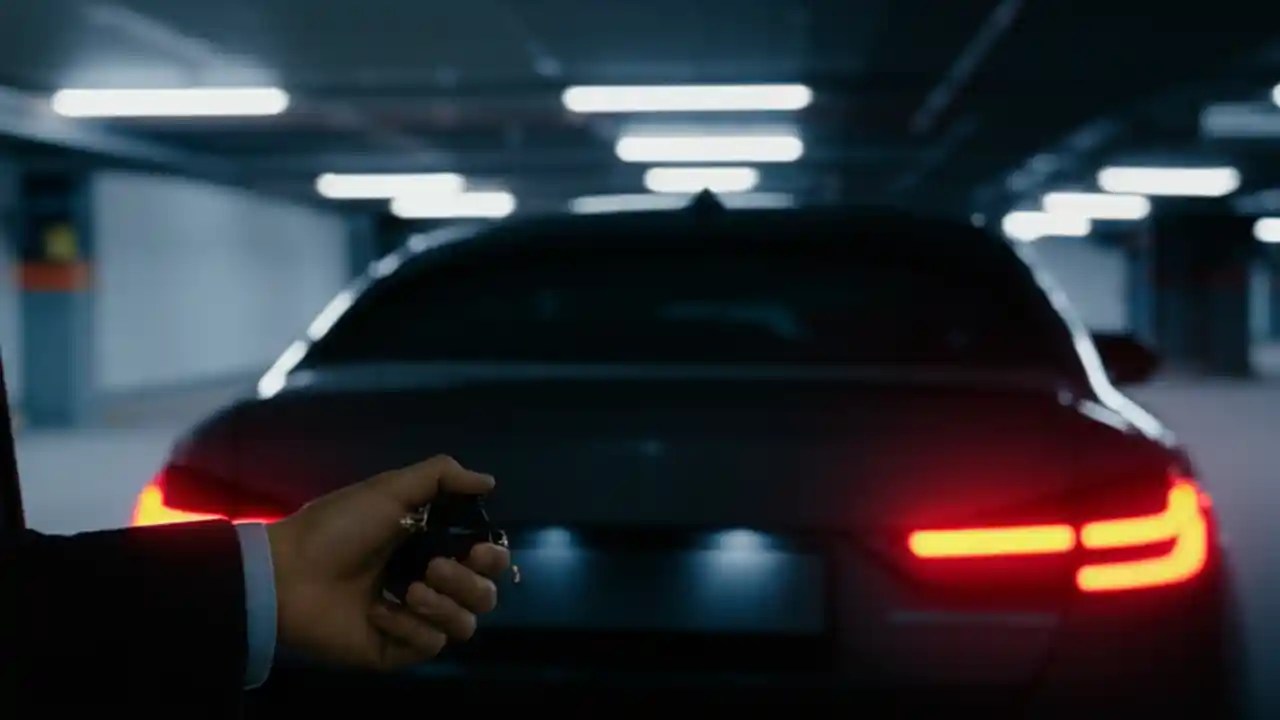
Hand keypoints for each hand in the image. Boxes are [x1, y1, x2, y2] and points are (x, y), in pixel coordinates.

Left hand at [266, 455, 510, 670]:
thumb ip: (441, 477)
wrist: (288, 572)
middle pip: (484, 595)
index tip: (478, 549)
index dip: (492, 558)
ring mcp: (414, 620)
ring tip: (410, 591)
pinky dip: (410, 628)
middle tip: (435, 568)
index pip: (486, 561)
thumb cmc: (338, 528)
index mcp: (433, 547)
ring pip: (464, 625)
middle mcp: (430, 584)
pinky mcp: (395, 650)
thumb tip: (489, 481)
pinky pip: (429, 646)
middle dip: (469, 582)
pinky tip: (378, 612)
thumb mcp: (389, 489)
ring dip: (445, 606)